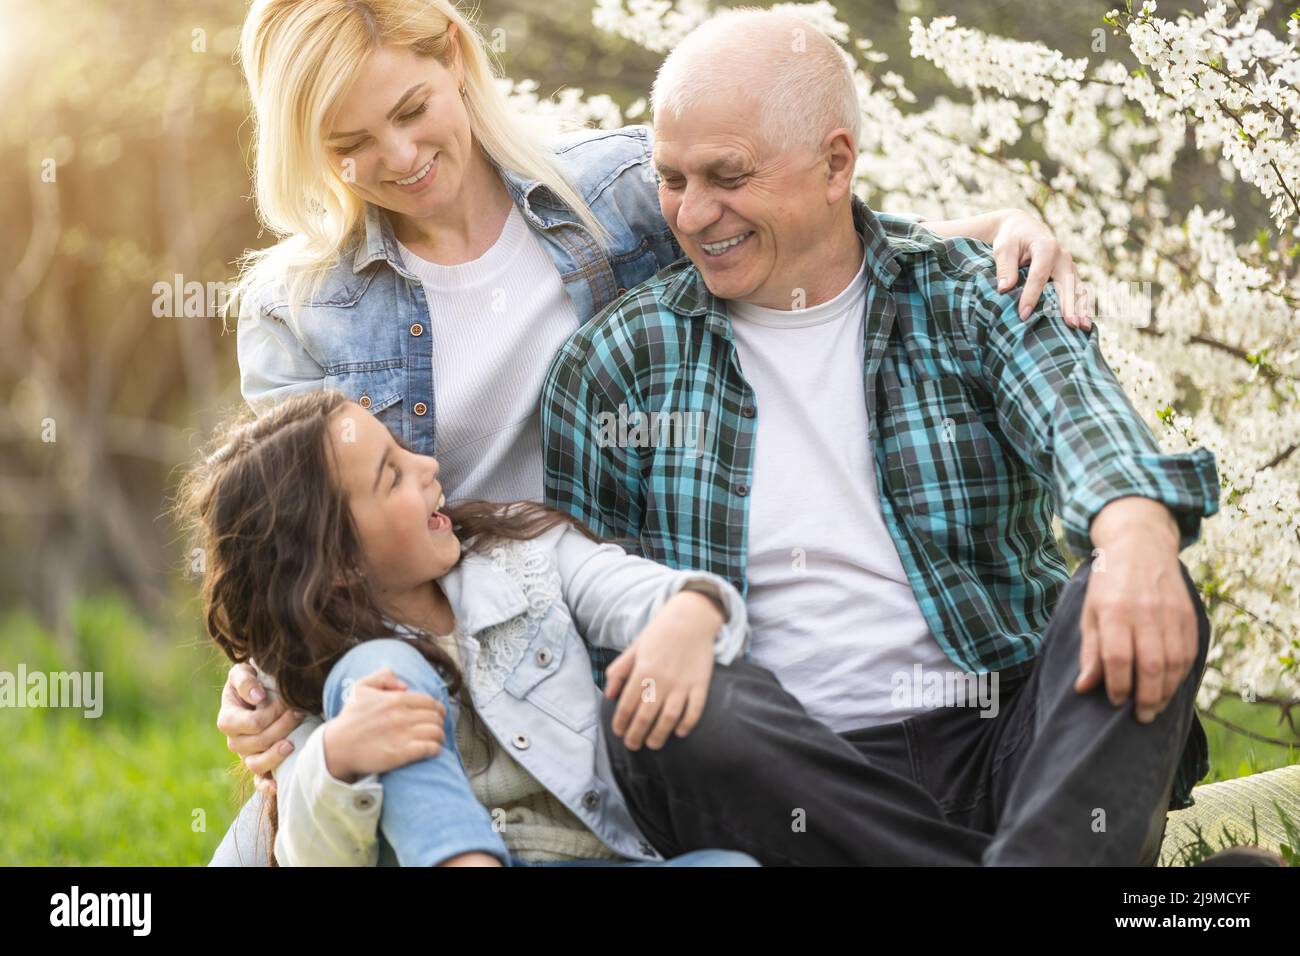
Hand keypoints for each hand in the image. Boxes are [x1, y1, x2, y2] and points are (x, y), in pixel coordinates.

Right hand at [217, 662, 305, 795]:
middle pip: (256, 744)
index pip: (251, 724)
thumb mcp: (243, 672)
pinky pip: (259, 781)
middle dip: (281, 728)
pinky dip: (267, 786)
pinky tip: (279, 786)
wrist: (264, 690)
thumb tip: (257, 696)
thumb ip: (245, 680)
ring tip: (293, 742)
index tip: (287, 700)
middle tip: (299, 712)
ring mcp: (247, 754)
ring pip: (256, 765)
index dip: (270, 714)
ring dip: (276, 755)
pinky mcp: (260, 764)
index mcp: (229, 719)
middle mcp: (235, 740)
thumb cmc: (254, 679)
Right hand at [322, 668, 446, 782]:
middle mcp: (401, 715)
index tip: (438, 715)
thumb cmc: (350, 718)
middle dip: (440, 722)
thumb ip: (383, 676)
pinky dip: (435, 749)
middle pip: (436, 717)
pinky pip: (429, 748)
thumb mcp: (361, 687)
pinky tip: (432, 750)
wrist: (336, 747)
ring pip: (436, 732)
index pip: (430, 701)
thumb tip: (404, 684)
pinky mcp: (400, 754)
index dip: (438, 708)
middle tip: (437, 727)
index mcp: (395, 699)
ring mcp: (402, 734)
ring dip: (440, 736)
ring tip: (437, 739)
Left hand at [604, 590, 721, 750]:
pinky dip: (688, 723)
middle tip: (633, 745)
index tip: (619, 732)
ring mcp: (683, 683)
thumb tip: (608, 695)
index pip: (627, 705)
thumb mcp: (634, 648)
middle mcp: (661, 680)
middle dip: (637, 735)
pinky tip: (680, 732)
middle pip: (646, 716)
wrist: (691, 617)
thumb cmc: (660, 632)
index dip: (621, 722)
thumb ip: (618, 671)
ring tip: (653, 744)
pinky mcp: (701, 683)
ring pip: (669, 717)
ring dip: (660, 735)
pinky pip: (695, 709)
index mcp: (642, 671)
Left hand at [990, 209, 1090, 329]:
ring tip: (1083, 327)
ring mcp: (1069, 265)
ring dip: (1081, 308)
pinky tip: (1084, 322)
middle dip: (1068, 305)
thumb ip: (1004, 267)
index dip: (1031, 296)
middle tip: (1070, 324)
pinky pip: (1078, 290)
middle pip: (1066, 283)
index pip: (1039, 276)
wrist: (1023, 228)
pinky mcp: (1070, 272)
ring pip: (1077, 288)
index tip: (1024, 315)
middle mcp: (1062, 256)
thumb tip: (1004, 288)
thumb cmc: (1011, 239)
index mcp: (1046, 247)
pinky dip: (1082, 305)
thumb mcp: (1003, 248)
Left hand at [1076, 497, 1197, 723]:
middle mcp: (1145, 612)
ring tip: (1155, 707)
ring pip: (1174, 663)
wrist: (1140, 544)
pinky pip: (1189, 652)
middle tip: (1140, 717)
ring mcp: (1170, 613)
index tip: (1115, 701)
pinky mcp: (1188, 614)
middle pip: (1150, 666)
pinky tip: (1170, 686)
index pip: (1117, 658)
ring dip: (1166, 691)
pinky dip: (1181, 675)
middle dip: (1147, 698)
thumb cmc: (1108, 583)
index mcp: (1114, 611)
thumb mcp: (1089, 612)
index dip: (1117, 686)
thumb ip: (1090, 651)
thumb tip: (1085, 688)